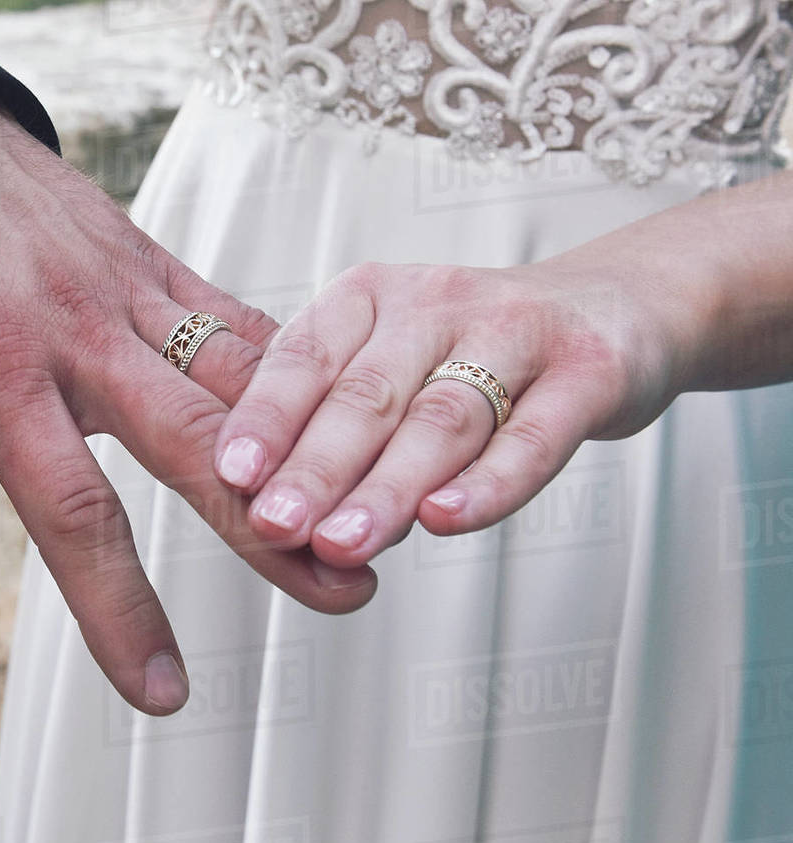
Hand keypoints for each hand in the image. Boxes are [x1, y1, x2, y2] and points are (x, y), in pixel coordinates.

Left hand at [0, 80, 376, 714]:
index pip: (78, 517)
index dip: (122, 612)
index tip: (163, 688)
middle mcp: (79, 337)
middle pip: (198, 448)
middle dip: (272, 534)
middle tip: (337, 592)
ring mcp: (126, 290)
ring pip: (239, 378)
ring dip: (307, 450)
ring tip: (360, 514)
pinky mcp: (153, 257)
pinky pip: (235, 318)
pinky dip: (286, 373)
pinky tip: (331, 416)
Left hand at [210, 246, 699, 566]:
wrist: (613, 308)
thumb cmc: (476, 350)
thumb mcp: (392, 359)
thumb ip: (335, 418)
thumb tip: (265, 506)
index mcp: (371, 297)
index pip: (305, 356)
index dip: (265, 417)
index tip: (230, 477)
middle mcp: (437, 302)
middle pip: (367, 394)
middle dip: (316, 468)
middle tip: (276, 526)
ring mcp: (516, 331)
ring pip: (441, 419)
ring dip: (387, 488)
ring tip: (342, 544)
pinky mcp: (588, 371)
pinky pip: (533, 436)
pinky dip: (488, 483)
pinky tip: (445, 521)